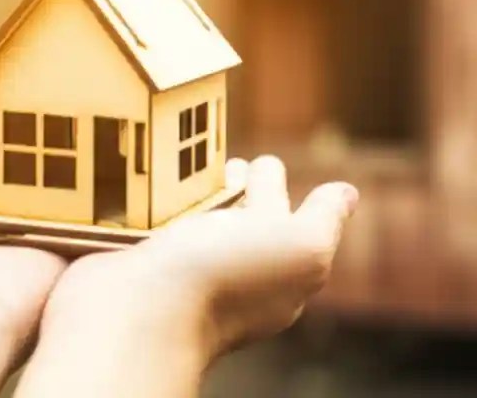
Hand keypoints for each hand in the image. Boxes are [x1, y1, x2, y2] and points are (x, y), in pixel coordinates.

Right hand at [16, 156, 357, 397]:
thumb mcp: (301, 251)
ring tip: (187, 164)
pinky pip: (144, 227)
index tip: (263, 163)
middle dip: (238, 190)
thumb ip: (324, 222)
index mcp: (271, 273)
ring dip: (191, 194)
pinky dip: (145, 205)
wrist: (134, 314)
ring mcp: (174, 271)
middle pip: (235, 221)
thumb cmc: (224, 281)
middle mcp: (224, 273)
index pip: (280, 223)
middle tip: (231, 162)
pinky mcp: (131, 263)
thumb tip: (345, 195)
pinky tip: (139, 182)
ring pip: (188, 223)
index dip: (275, 191)